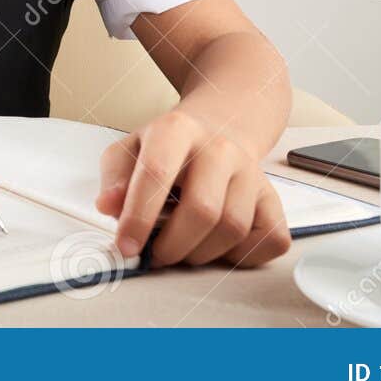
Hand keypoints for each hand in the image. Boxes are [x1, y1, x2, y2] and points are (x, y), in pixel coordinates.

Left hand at [95, 109, 290, 267]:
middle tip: (156, 254)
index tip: (126, 247)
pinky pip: (270, 239)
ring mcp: (252, 172)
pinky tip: (218, 245)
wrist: (222, 124)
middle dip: (173, 245)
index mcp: (177, 130)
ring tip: (183, 247)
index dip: (138, 217)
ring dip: (201, 253)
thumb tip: (108, 206)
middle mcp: (220, 148)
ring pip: (233, 229)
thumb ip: (115, 178)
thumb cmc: (169, 146)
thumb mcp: (131, 149)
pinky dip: (243, 255)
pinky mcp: (272, 197)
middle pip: (202, 210)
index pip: (157, 174)